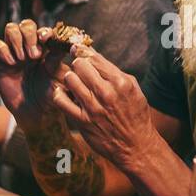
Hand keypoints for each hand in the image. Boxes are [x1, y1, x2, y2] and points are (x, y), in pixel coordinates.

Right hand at [0, 20, 72, 128]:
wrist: (34, 114)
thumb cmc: (51, 97)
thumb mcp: (58, 78)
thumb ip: (58, 58)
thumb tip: (65, 41)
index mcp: (46, 49)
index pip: (44, 30)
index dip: (44, 31)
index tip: (46, 39)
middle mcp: (30, 48)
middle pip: (27, 24)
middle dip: (30, 36)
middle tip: (34, 55)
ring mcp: (15, 53)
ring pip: (11, 28)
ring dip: (17, 40)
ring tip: (22, 59)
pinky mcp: (1, 62)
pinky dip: (3, 50)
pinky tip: (11, 64)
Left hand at [48, 50, 156, 170]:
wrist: (135, 145)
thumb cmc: (135, 115)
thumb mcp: (132, 88)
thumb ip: (114, 72)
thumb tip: (94, 56)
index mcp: (121, 82)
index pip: (94, 57)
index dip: (83, 51)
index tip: (77, 50)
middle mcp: (107, 93)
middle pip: (80, 65)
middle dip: (77, 65)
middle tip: (79, 70)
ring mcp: (93, 108)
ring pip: (70, 79)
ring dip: (70, 79)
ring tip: (74, 83)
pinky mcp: (83, 121)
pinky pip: (61, 101)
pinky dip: (60, 95)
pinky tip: (65, 95)